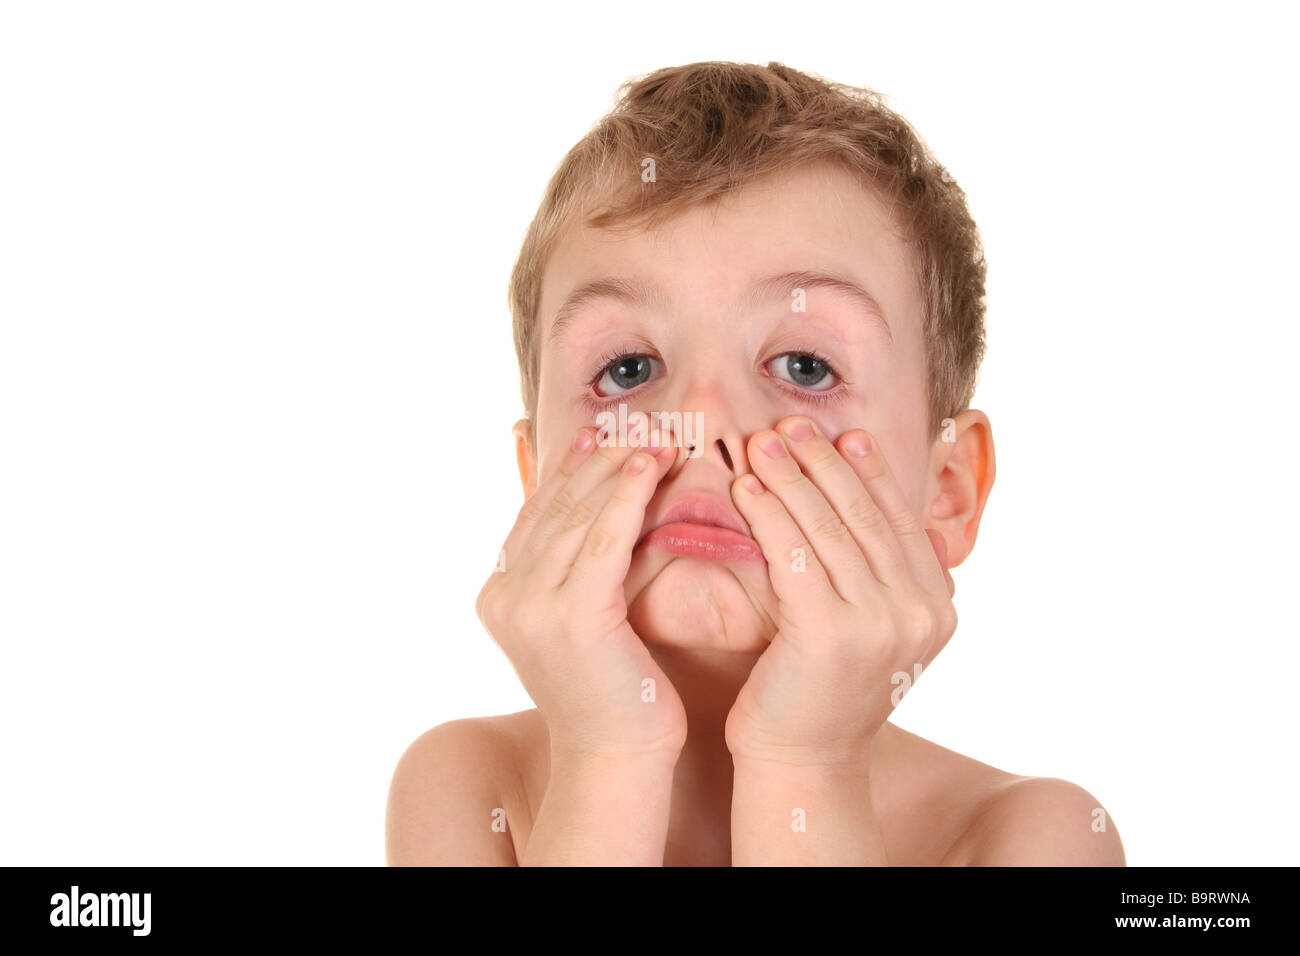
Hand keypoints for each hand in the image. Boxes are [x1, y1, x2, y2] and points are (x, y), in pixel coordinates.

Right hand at [476, 427, 686, 761]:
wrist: (617, 757)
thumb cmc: (610, 689)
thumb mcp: (579, 616)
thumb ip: (572, 562)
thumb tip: (582, 519)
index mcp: (497, 595)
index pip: (537, 515)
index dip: (569, 469)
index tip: (599, 431)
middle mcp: (503, 596)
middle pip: (555, 508)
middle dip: (597, 458)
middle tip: (633, 418)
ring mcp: (530, 607)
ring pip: (578, 516)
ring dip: (618, 467)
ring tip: (653, 432)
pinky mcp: (571, 616)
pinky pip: (603, 540)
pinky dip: (627, 497)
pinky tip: (650, 466)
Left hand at [724, 416, 956, 767]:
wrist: (802, 760)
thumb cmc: (821, 686)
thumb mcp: (868, 623)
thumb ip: (879, 571)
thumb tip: (863, 493)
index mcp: (938, 605)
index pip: (900, 521)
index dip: (868, 472)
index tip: (841, 433)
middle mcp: (922, 612)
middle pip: (865, 516)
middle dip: (824, 463)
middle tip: (789, 425)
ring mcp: (882, 625)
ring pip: (827, 529)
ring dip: (790, 478)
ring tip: (760, 443)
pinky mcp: (832, 634)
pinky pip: (794, 555)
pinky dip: (768, 514)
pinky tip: (744, 488)